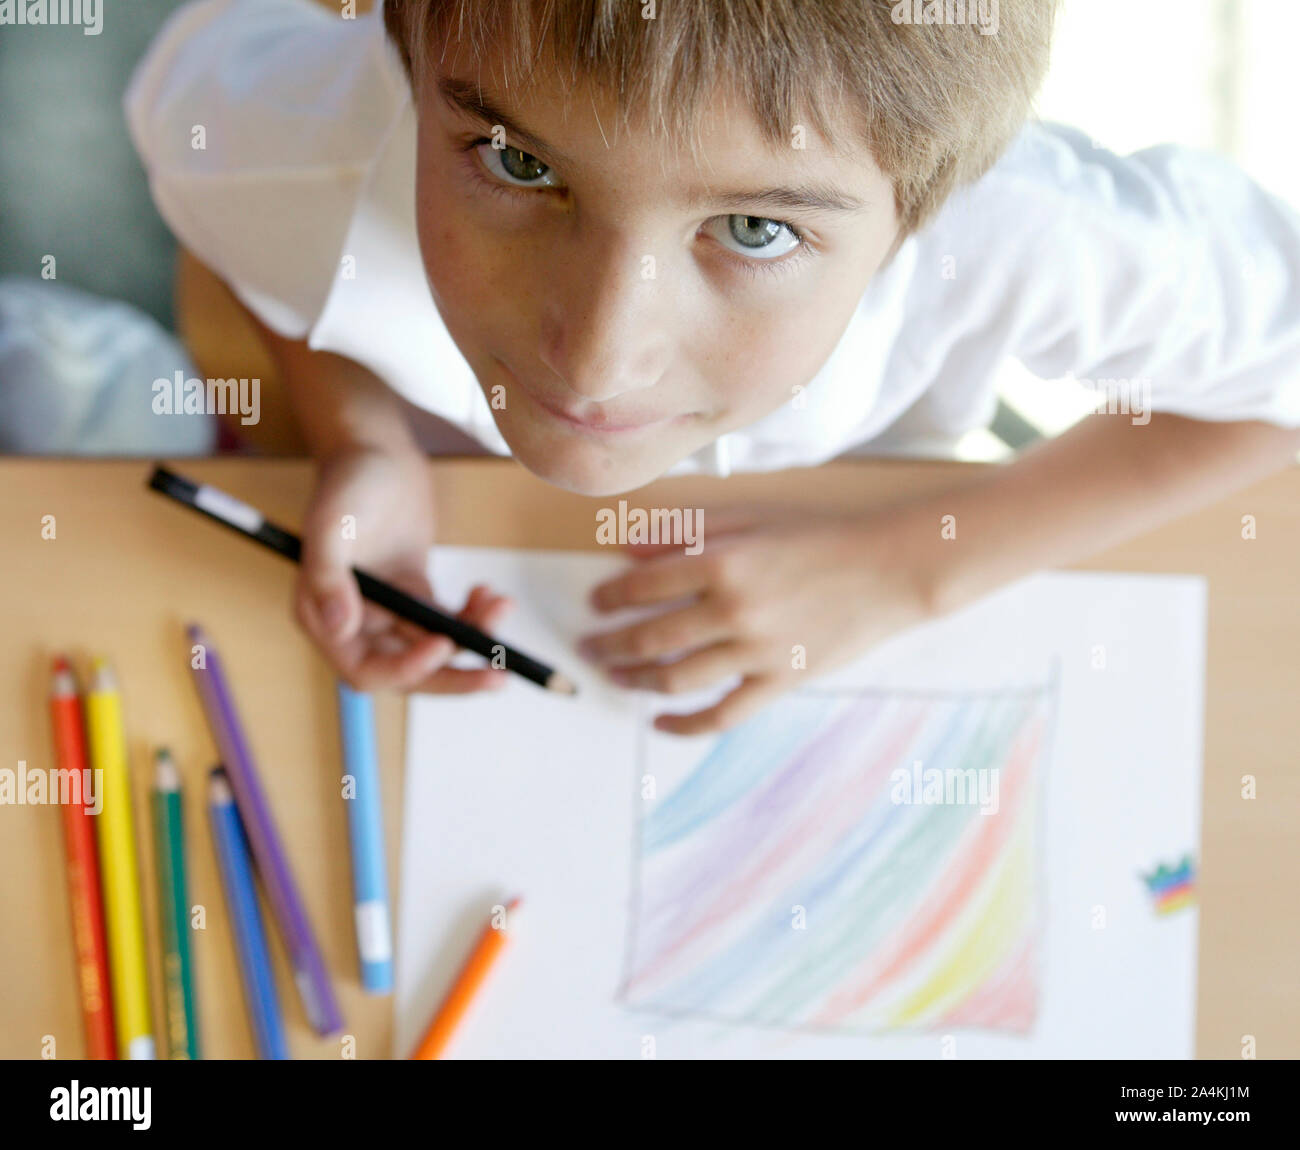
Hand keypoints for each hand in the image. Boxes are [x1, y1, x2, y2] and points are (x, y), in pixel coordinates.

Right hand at [294, 446, 512, 692]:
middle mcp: (354, 623)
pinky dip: (472, 616)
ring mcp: (387, 610)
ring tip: (500, 607)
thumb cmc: (349, 481)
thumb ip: (330, 577)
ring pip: (433, 647)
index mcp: (325, 617)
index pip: (367, 670)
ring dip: (472, 637)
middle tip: (496, 678)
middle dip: (453, 676)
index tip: (444, 644)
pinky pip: (446, 621)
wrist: (375, 450)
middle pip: (408, 672)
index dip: (407, 669)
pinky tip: (490, 594)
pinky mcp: (414, 594)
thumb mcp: (333, 525)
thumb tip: (340, 626)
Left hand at [578, 504, 934, 734]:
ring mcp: (756, 651)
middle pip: (650, 638)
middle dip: (609, 645)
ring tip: (615, 676)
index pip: (643, 587)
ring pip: (676, 678)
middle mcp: (732, 609)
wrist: (888, 568)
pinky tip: (659, 723)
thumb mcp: (750, 517)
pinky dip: (684, 725)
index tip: (596, 604)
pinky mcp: (780, 681)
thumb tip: (628, 547)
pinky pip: (721, 715)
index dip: (610, 598)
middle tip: (588, 647)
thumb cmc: (820, 535)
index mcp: (721, 562)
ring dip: (636, 680)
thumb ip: (686, 531)